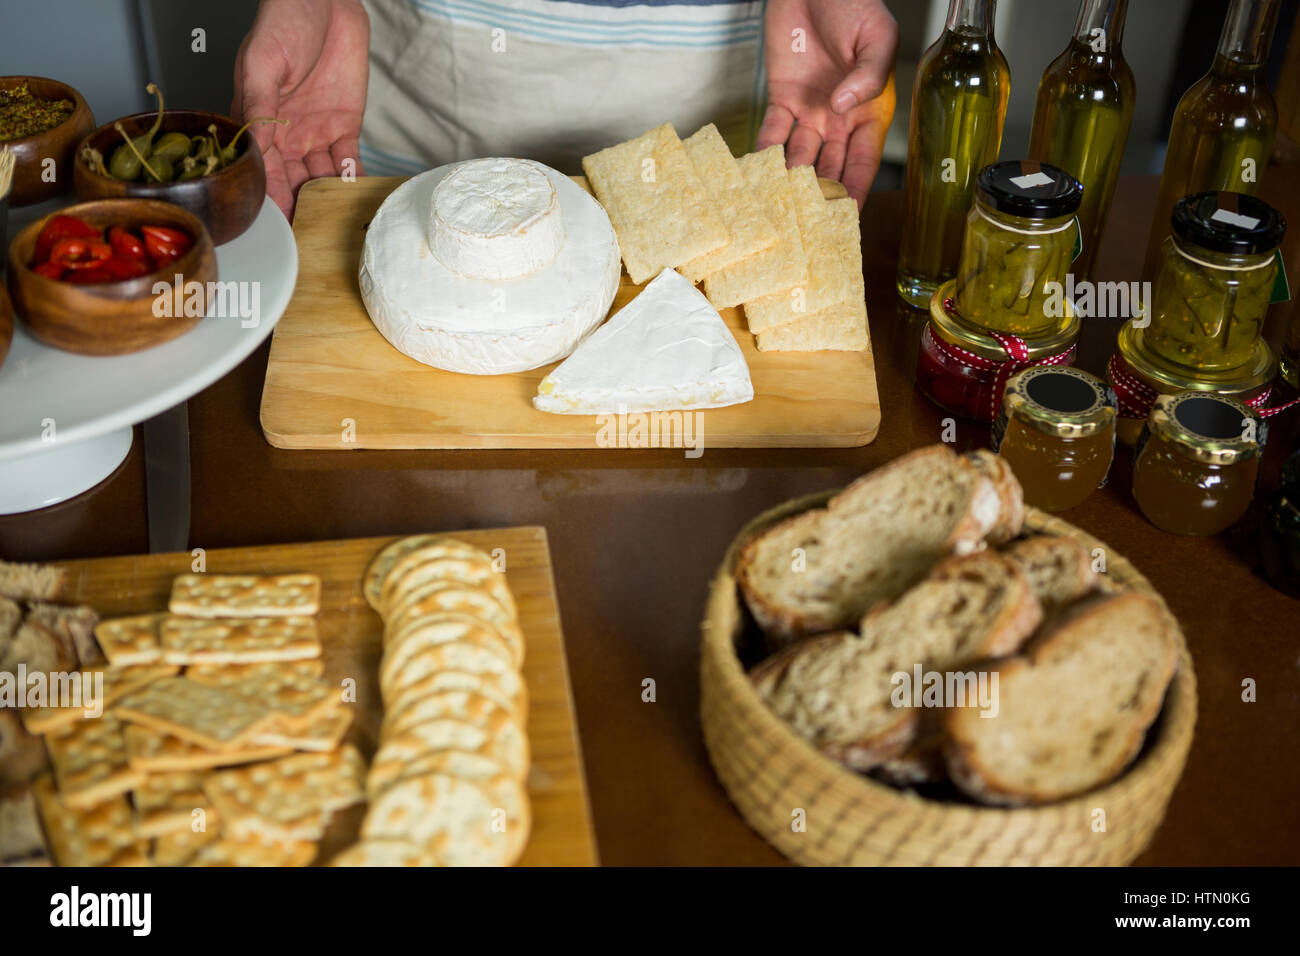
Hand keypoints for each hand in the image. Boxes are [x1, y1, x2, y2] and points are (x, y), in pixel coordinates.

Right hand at [232, 0, 369, 219]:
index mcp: (259, 122)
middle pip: (291, 181)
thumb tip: (255, 148)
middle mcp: (287, 135)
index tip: (275, 227)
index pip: (262, 169)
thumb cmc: (283, 23)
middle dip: (298, 210)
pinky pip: (349, 161)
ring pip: (320, 177)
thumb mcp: (262, 66)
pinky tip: (353, 200)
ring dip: (325, 200)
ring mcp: (316, 133)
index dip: (268, 197)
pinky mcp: (345, 126)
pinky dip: (351, 180)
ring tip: (331, 226)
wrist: (324, 1)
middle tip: (307, 239)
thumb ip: (260, 109)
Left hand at [758, 0, 897, 207]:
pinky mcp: (782, 98)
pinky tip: (756, 175)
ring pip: (799, 157)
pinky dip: (764, 153)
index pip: (863, 161)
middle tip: (806, 227)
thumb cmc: (855, 3)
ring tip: (778, 209)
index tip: (846, 218)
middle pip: (830, 167)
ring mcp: (810, 111)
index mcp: (870, 110)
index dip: (855, 190)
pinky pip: (773, 132)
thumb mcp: (878, 35)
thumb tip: (845, 107)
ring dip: (789, 182)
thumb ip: (870, 73)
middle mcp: (840, 119)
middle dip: (819, 198)